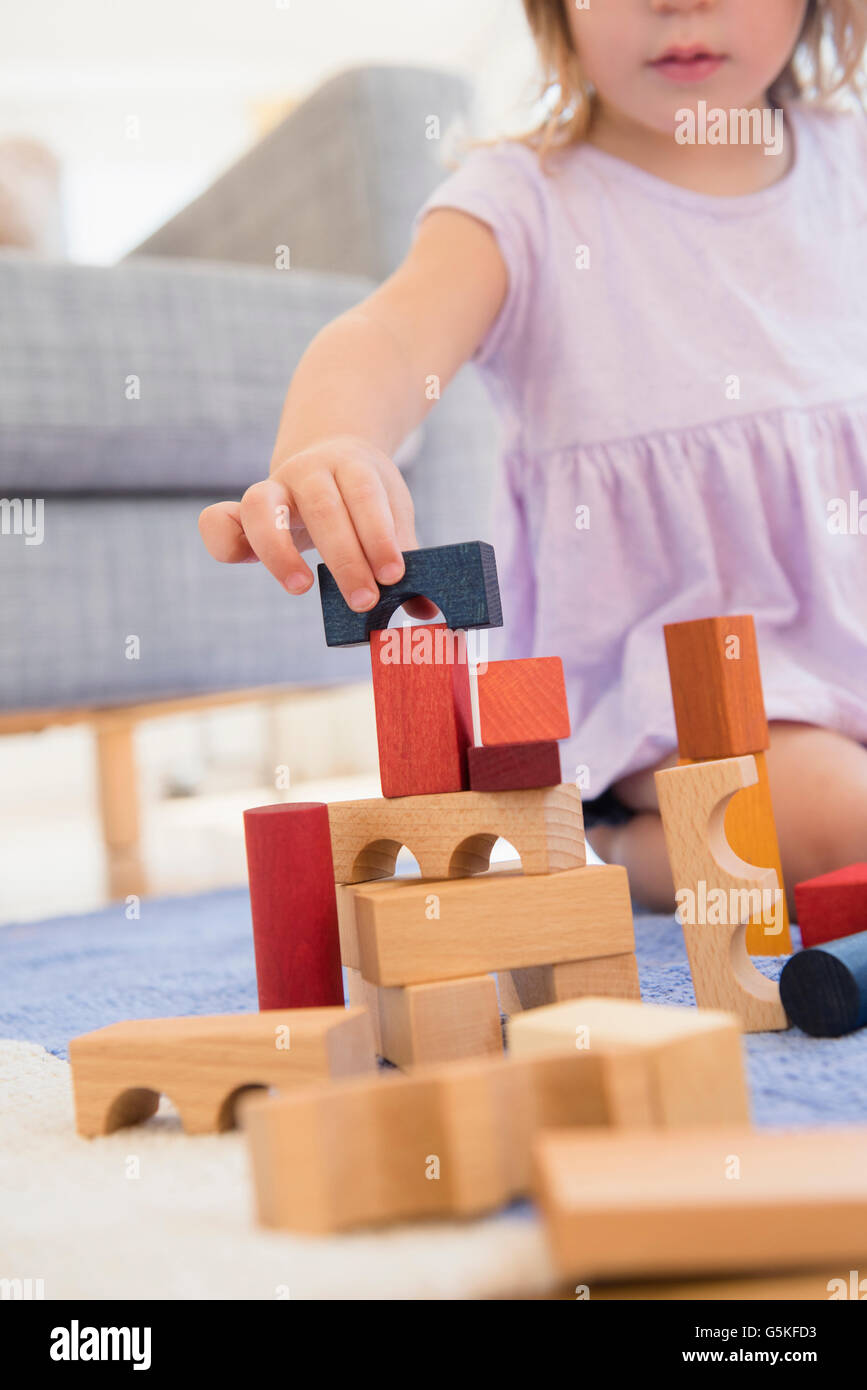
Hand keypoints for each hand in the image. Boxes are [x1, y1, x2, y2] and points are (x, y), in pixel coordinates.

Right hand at [199, 434, 434, 615]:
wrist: (332, 457)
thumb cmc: (368, 500)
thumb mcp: (393, 514)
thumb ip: (403, 556)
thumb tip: (422, 610)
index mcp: (353, 466)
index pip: (365, 496)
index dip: (379, 536)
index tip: (394, 574)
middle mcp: (308, 470)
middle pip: (322, 508)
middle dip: (345, 557)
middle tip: (364, 600)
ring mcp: (272, 487)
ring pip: (261, 506)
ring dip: (279, 551)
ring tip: (302, 586)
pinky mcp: (244, 512)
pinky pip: (218, 521)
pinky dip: (223, 542)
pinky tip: (244, 565)